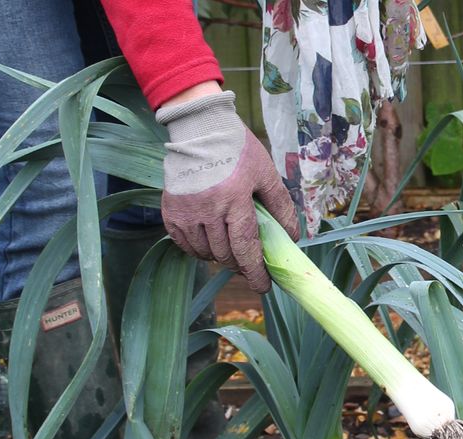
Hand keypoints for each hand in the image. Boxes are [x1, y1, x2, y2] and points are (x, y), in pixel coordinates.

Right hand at [156, 88, 299, 292]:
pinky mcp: (170, 210)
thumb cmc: (237, 148)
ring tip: (231, 250)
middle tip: (250, 266)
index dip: (255, 272)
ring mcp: (186, 211)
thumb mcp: (265, 173)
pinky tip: (209, 243)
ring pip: (205, 252)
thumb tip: (292, 236)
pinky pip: (185, 244)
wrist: (198, 127)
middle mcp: (208, 208)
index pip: (246, 247)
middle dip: (241, 266)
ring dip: (220, 257)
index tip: (263, 287)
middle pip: (226, 254)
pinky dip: (198, 250)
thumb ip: (280, 206)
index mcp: (235, 198)